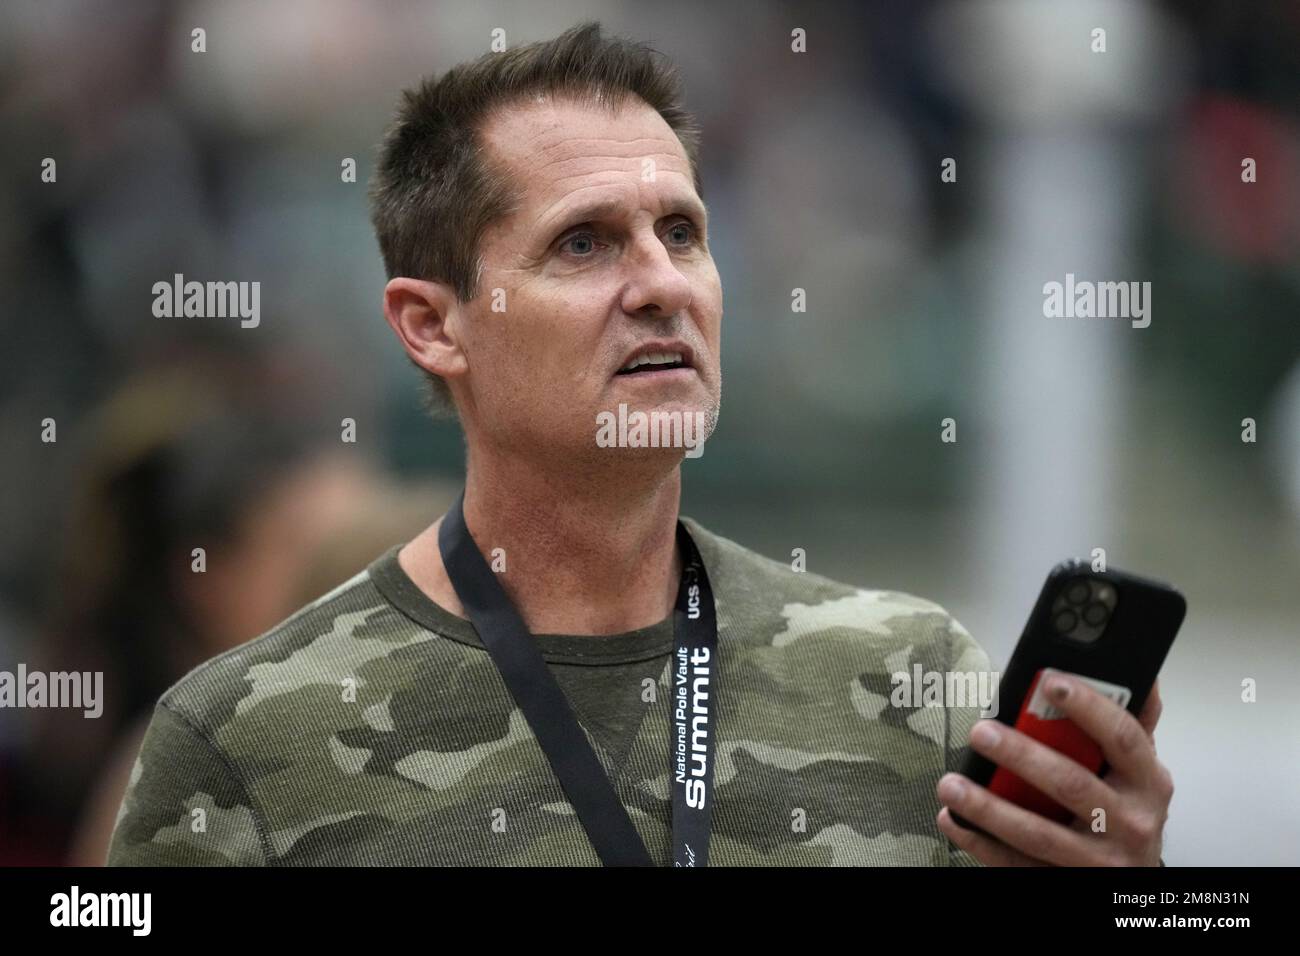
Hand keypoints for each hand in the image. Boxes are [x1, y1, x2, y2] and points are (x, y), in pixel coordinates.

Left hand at [935, 676, 1171, 865]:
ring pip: (1038, 832)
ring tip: (951, 785)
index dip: (1089, 707)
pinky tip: (953, 820)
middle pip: (1071, 784)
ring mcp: (1098, 858)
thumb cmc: (1128, 813)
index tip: (1050, 681)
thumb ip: (1133, 727)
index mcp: (1147, 782)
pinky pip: (1017, 864)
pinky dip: (980, 842)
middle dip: (1021, 756)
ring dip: (988, 808)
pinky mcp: (1066, 880)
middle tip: (980, 731)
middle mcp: (1129, 822)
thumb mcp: (1139, 772)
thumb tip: (1140, 676)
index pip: (1122, 738)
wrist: (1133, 882)